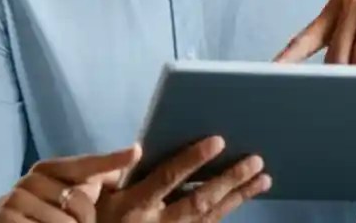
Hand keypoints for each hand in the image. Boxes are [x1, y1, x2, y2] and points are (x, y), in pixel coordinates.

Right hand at [0, 145, 139, 222]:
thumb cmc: (34, 210)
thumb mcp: (58, 192)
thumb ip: (88, 179)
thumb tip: (127, 163)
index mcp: (47, 169)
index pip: (83, 163)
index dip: (111, 159)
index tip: (135, 152)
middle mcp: (31, 180)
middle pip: (80, 203)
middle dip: (85, 221)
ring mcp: (17, 201)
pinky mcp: (6, 220)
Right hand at [98, 136, 271, 221]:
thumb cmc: (93, 219)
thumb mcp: (99, 196)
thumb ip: (117, 173)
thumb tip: (138, 148)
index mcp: (134, 206)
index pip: (168, 179)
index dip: (192, 160)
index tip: (217, 141)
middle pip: (199, 201)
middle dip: (228, 180)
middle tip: (255, 161)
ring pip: (210, 217)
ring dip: (238, 197)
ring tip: (263, 179)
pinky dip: (226, 212)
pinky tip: (243, 198)